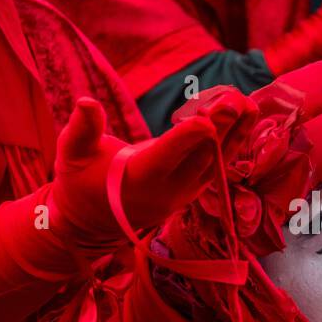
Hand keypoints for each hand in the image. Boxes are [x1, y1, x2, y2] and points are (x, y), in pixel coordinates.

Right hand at [48, 96, 248, 254]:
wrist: (92, 221)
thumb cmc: (80, 180)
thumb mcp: (72, 154)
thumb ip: (82, 129)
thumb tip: (86, 101)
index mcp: (137, 179)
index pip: (165, 157)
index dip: (186, 138)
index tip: (205, 119)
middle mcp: (167, 190)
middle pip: (200, 158)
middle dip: (221, 130)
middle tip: (236, 100)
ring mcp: (184, 193)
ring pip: (216, 163)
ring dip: (235, 135)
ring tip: (250, 105)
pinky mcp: (194, 190)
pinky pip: (218, 166)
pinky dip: (233, 142)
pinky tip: (246, 118)